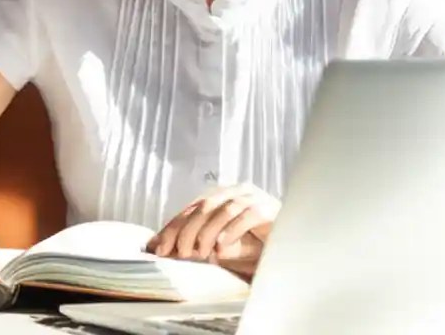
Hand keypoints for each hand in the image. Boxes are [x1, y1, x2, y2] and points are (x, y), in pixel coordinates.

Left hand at [147, 184, 280, 276]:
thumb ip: (192, 241)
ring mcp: (253, 197)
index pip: (190, 209)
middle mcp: (235, 192)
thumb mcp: (217, 245)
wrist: (289, 247)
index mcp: (221, 196)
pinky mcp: (268, 208)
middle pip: (203, 207)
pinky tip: (222, 246)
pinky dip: (231, 231)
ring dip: (208, 233)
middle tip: (180, 253)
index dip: (172, 228)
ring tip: (201, 253)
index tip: (159, 249)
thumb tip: (155, 245)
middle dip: (187, 231)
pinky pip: (246, 215)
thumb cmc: (251, 246)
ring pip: (223, 210)